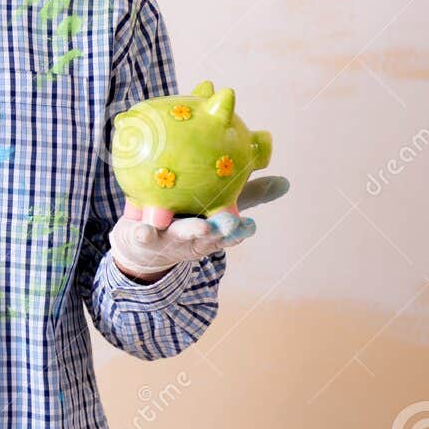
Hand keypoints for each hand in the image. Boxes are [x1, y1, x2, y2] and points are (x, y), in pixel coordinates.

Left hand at [110, 176, 289, 280]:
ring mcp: (168, 240)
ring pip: (181, 236)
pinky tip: (142, 229)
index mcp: (211, 231)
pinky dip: (144, 234)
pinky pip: (143, 236)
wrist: (142, 247)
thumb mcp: (217, 207)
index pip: (230, 233)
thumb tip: (286, 182)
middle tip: (228, 224)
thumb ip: (249, 194)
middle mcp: (192, 238)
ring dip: (191, 232)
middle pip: (209, 237)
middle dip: (220, 233)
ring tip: (201, 226)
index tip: (250, 226)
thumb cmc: (187, 218)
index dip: (240, 232)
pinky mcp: (143, 238)